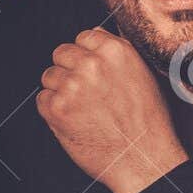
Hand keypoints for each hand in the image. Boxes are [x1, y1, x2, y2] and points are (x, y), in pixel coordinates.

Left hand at [36, 27, 188, 192]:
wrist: (144, 161)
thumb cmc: (150, 122)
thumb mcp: (146, 78)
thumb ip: (121, 52)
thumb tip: (97, 32)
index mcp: (116, 52)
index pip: (83, 37)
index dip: (87, 56)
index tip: (95, 74)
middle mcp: (92, 64)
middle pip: (61, 53)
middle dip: (70, 70)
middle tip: (88, 94)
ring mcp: (71, 86)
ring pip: (49, 76)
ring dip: (61, 91)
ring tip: (84, 110)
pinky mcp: (56, 109)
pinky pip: (43, 99)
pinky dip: (54, 111)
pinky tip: (77, 121)